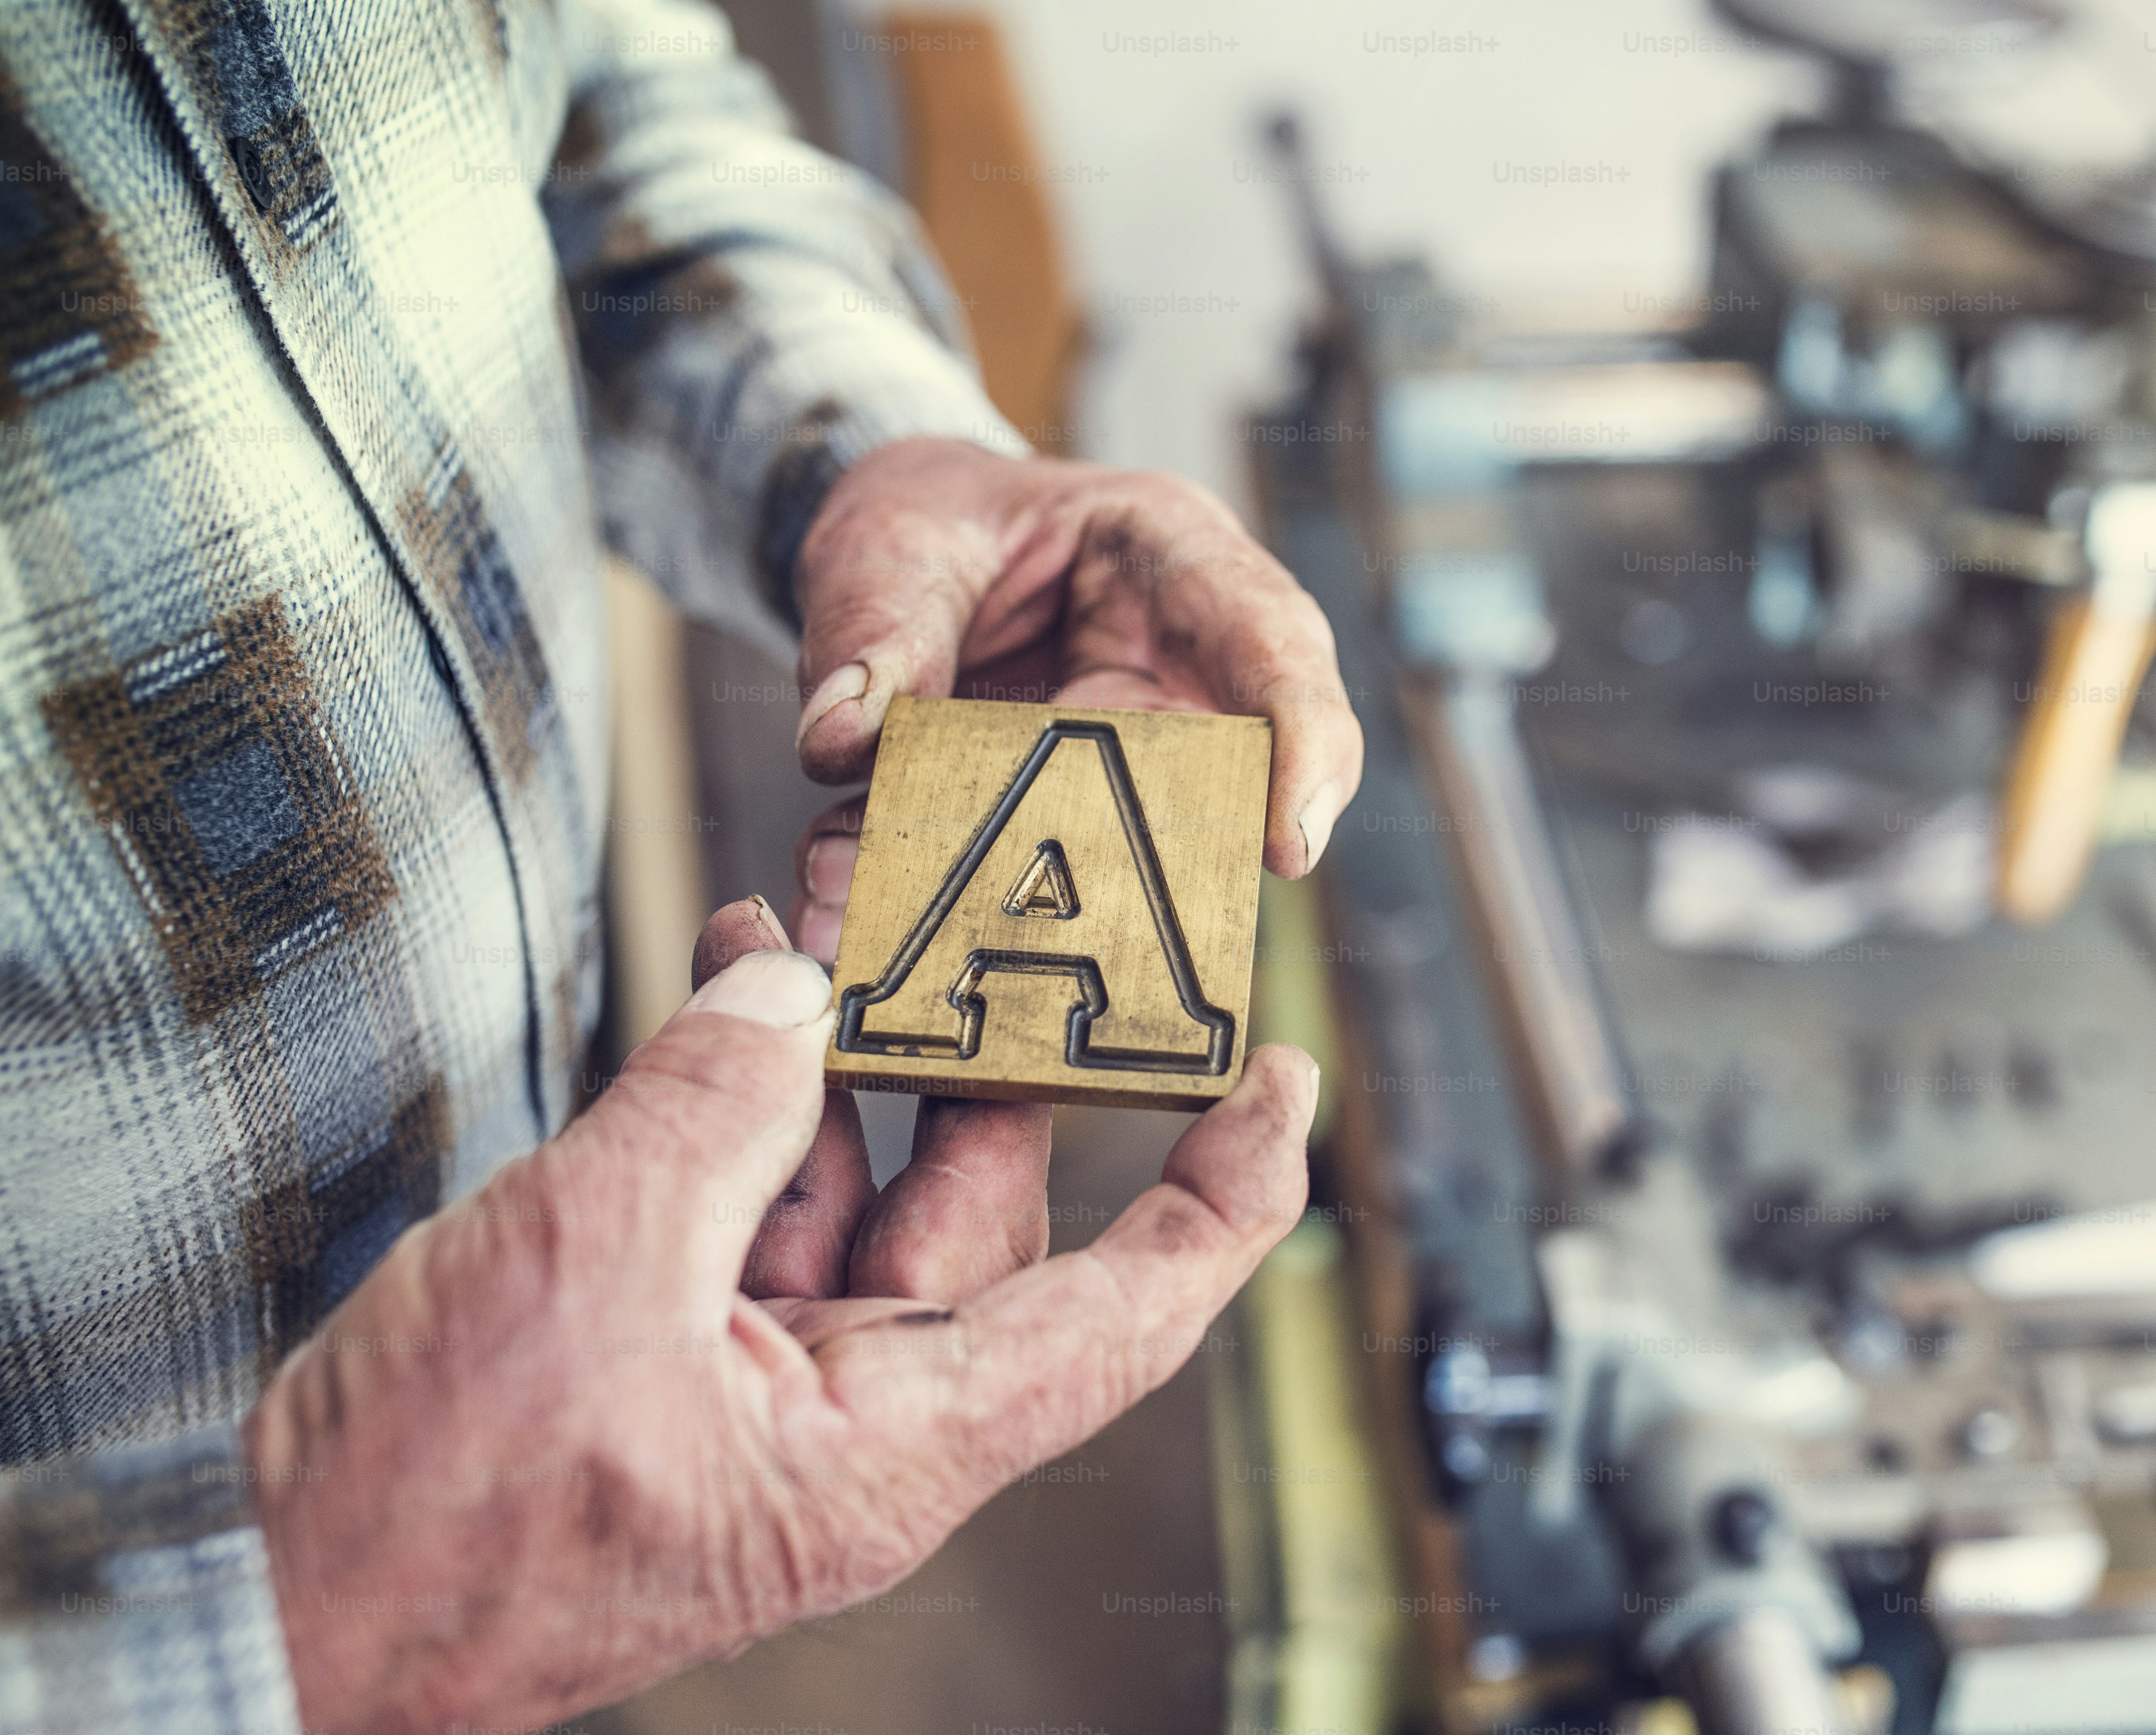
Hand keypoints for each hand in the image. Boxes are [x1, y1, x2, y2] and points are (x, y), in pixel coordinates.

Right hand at [245, 909, 1314, 1732]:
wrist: (276, 1595)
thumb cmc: (430, 1509)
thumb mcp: (589, 1266)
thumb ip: (715, 1112)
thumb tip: (797, 997)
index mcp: (893, 1445)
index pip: (1123, 1314)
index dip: (1224, 1200)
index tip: (1282, 1080)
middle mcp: (860, 1414)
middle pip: (984, 1206)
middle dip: (979, 1045)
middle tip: (984, 897)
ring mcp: (770, 1376)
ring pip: (862, 1181)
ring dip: (846, 1048)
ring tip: (819, 910)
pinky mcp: (683, 1340)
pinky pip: (760, 1200)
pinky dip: (751, 1096)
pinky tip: (738, 983)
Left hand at [785, 438, 1363, 960]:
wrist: (893, 556)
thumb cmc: (929, 521)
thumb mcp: (889, 540)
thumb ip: (872, 626)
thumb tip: (844, 736)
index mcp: (1168, 553)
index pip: (1272, 639)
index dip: (1303, 741)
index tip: (1288, 848)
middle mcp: (1168, 668)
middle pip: (1214, 777)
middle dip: (1142, 861)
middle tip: (1079, 930)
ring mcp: (1118, 754)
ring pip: (1105, 849)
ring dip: (1003, 894)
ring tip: (879, 910)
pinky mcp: (1053, 819)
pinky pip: (1012, 879)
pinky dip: (928, 899)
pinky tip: (847, 905)